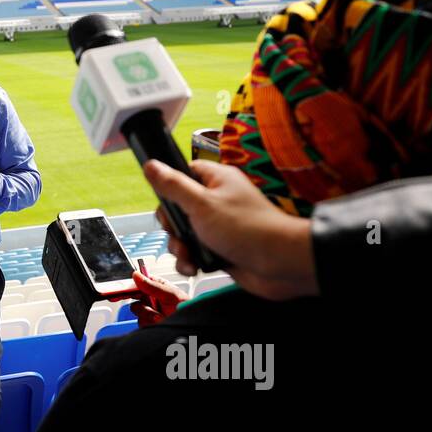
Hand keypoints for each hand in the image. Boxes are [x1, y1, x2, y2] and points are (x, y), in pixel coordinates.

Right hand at [129, 269, 186, 323]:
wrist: (188, 328)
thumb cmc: (186, 309)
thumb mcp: (171, 295)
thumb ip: (152, 286)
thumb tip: (137, 275)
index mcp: (158, 286)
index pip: (140, 281)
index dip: (132, 285)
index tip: (126, 289)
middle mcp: (152, 298)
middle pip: (134, 296)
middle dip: (142, 303)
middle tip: (150, 307)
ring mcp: (149, 310)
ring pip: (137, 309)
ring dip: (148, 314)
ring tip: (161, 317)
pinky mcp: (147, 322)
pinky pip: (140, 321)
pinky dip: (149, 323)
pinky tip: (159, 322)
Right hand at [142, 159, 318, 300]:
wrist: (280, 265)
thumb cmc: (248, 229)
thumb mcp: (201, 204)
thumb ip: (173, 186)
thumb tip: (151, 165)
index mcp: (217, 180)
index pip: (184, 173)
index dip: (170, 187)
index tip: (165, 202)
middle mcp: (218, 200)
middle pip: (179, 208)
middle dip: (172, 226)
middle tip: (178, 233)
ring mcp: (219, 226)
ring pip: (184, 233)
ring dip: (180, 247)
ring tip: (188, 255)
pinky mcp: (221, 248)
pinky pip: (195, 251)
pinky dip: (191, 260)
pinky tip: (195, 266)